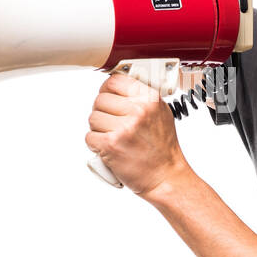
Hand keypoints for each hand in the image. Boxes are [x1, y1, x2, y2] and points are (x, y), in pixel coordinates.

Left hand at [86, 72, 189, 195]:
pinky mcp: (111, 145)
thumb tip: (119, 89)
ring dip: (98, 129)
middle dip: (102, 113)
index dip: (107, 90)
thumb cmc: (163, 150)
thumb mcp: (161, 114)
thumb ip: (141, 99)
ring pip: (93, 118)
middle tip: (112, 124)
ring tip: (113, 137)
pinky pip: (89, 137)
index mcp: (149, 99)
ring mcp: (123, 128)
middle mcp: (137, 111)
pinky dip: (95, 145)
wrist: (166, 176)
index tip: (108, 97)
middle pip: (100, 100)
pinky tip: (109, 148)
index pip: (115, 81)